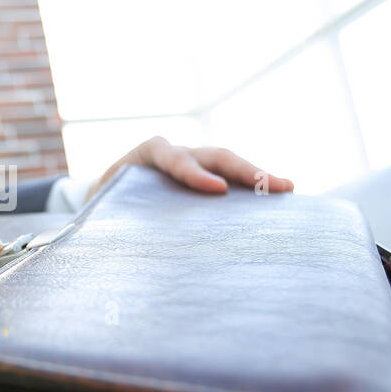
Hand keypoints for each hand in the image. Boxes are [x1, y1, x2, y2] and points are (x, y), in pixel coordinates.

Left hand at [87, 136, 293, 199]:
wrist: (109, 190)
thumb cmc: (107, 200)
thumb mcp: (103, 203)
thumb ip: (108, 209)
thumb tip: (105, 238)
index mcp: (149, 154)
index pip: (173, 158)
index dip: (194, 172)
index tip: (217, 190)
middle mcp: (179, 153)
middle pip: (215, 156)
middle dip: (245, 170)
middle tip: (275, 186)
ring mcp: (197, 163)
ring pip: (230, 165)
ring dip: (259, 177)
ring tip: (287, 189)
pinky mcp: (207, 176)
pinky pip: (232, 180)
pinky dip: (254, 189)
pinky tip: (279, 201)